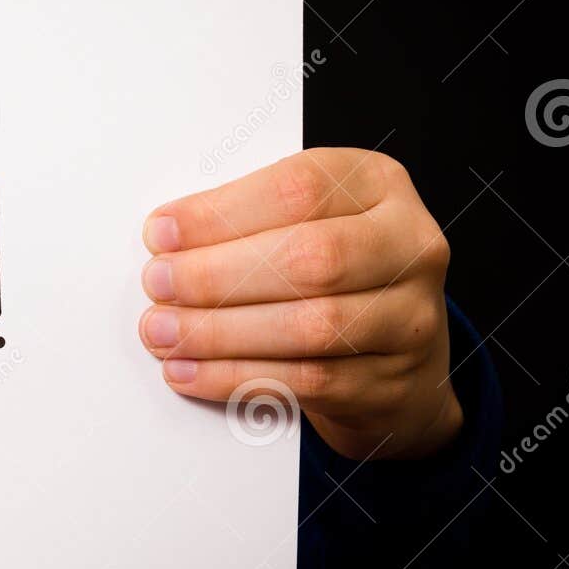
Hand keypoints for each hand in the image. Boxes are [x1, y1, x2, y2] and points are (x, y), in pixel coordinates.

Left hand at [138, 148, 461, 460]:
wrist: (399, 362)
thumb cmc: (335, 274)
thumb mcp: (308, 221)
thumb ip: (251, 221)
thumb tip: (167, 238)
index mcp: (379, 186)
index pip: (300, 188)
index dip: (221, 213)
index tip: (161, 232)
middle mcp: (409, 247)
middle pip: (309, 258)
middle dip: (217, 274)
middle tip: (159, 284)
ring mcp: (409, 318)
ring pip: (310, 326)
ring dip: (219, 332)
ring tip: (162, 331)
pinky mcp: (391, 382)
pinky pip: (306, 382)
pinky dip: (235, 377)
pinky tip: (188, 371)